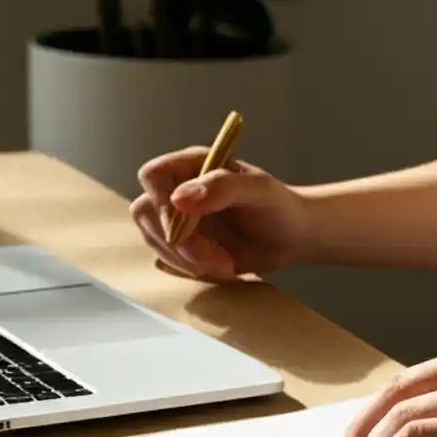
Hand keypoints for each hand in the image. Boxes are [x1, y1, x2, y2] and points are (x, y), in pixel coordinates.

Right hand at [130, 147, 313, 281]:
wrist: (291, 236)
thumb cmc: (279, 206)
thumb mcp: (259, 190)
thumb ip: (222, 187)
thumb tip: (180, 198)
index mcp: (192, 165)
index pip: (153, 176)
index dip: (160, 202)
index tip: (182, 228)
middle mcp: (178, 189)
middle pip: (145, 213)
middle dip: (177, 243)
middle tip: (214, 259)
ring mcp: (176, 219)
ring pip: (154, 240)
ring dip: (184, 260)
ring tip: (224, 265)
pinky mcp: (181, 246)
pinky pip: (167, 260)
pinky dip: (189, 270)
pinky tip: (219, 267)